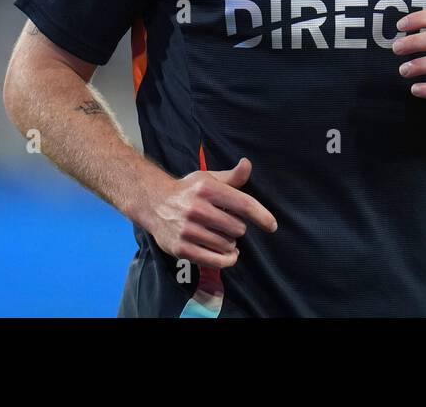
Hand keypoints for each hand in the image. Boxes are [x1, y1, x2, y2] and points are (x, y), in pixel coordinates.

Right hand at [142, 156, 277, 268]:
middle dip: (237, 228)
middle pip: (237, 228)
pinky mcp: (181, 248)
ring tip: (222, 236)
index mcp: (207, 188)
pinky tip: (228, 255)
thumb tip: (247, 164)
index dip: (261, 216)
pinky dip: (226, 260)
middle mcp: (197, 209)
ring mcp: (187, 230)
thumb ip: (232, 177)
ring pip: (227, 245)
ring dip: (230, 244)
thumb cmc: (187, 191)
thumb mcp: (208, 179)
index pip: (243, 204)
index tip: (272, 225)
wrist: (153, 203)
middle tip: (227, 224)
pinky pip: (215, 261)